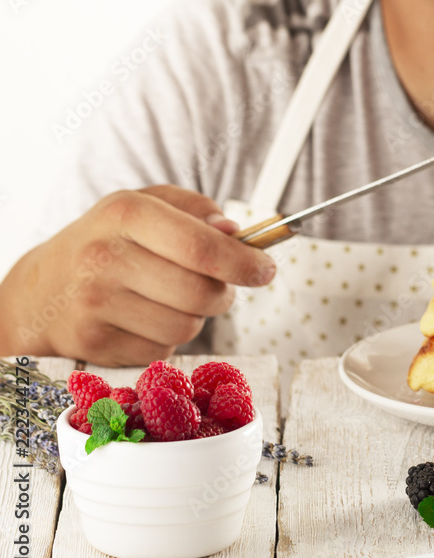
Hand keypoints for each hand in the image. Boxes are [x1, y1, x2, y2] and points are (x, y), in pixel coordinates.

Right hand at [0, 185, 275, 365]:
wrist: (42, 290)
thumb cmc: (109, 241)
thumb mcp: (145, 206)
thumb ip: (195, 209)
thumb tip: (235, 232)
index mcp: (127, 213)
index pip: (202, 247)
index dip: (244, 263)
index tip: (266, 270)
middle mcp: (106, 257)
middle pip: (201, 294)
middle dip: (223, 295)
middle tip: (219, 288)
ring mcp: (96, 303)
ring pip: (187, 327)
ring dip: (195, 319)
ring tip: (173, 301)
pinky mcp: (94, 343)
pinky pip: (163, 351)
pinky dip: (166, 340)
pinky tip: (144, 321)